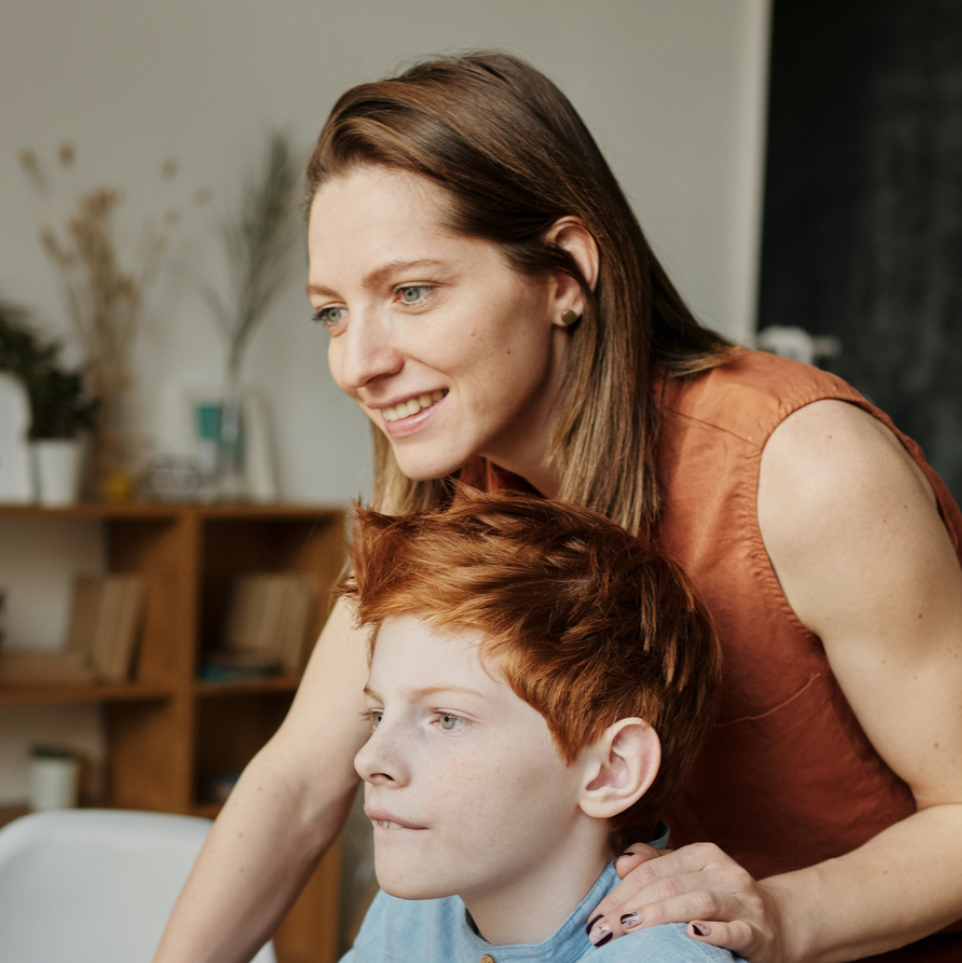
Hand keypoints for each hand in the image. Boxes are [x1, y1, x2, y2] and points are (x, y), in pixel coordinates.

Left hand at [586, 842, 785, 962]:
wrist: (778, 924)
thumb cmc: (721, 900)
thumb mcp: (689, 877)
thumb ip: (655, 865)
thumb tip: (621, 863)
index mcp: (701, 855)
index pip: (651, 870)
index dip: (619, 893)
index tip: (594, 919)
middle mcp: (722, 871)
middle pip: (668, 885)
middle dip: (629, 909)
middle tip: (602, 932)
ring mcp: (742, 900)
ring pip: (696, 900)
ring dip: (659, 915)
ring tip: (630, 927)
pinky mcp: (758, 931)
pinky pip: (735, 930)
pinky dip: (713, 932)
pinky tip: (692, 933)